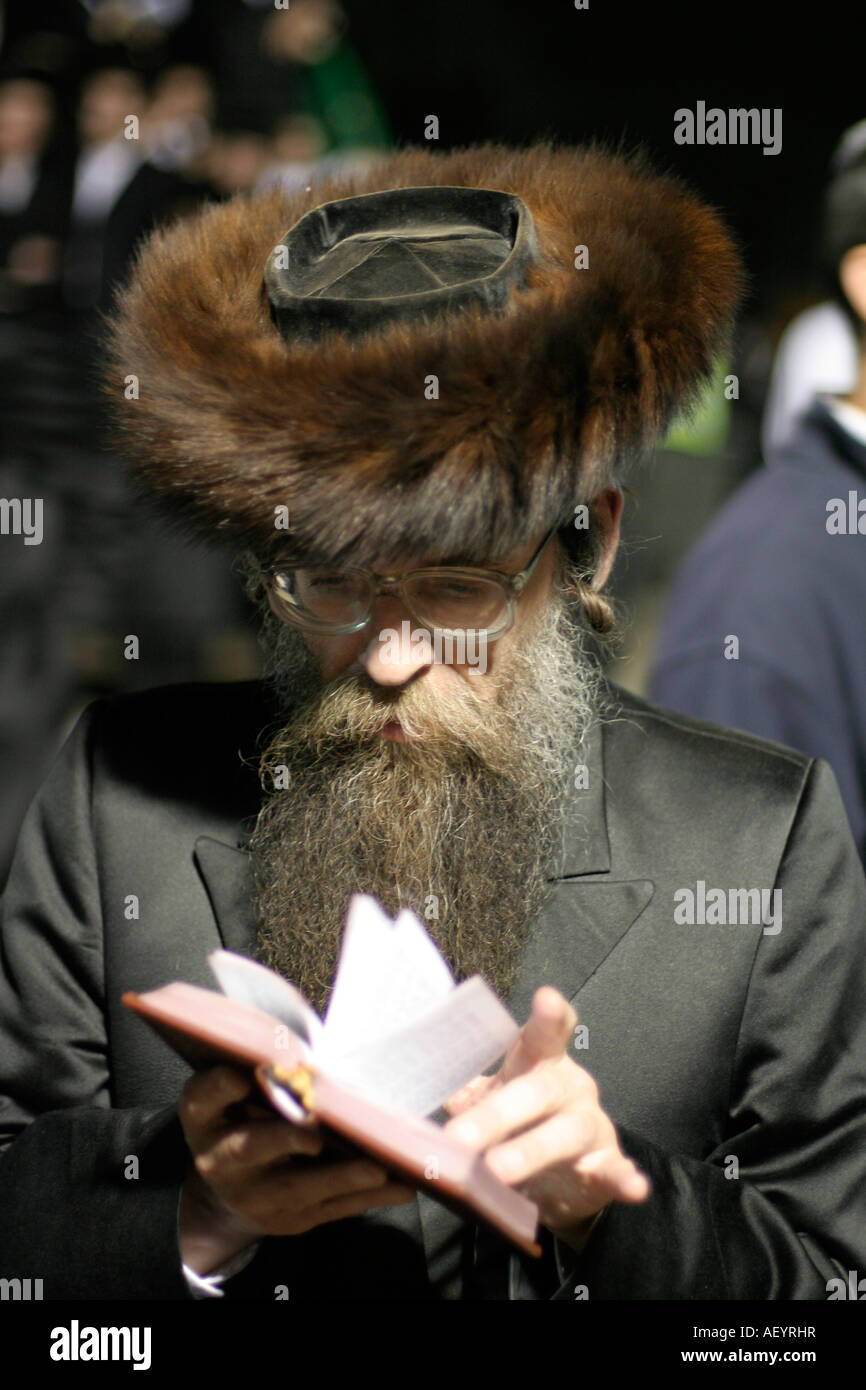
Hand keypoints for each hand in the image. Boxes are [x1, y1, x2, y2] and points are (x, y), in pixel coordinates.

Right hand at [178, 1065, 415, 1274]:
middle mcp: (221, 1159)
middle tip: (314, 1135)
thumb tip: (302, 1045)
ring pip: (298, 1188)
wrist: (230, 1188)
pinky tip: (401, 1185)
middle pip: (248, 1149)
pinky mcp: (290, 1220)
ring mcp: (255, 1196)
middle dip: (283, 1140)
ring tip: (376, 1167)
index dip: (220, 1086)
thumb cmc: (243, 1116)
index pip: (203, 1097)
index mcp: (204, 1117)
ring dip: (340, 1177)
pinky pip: (332, 1209)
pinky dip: (368, 1197)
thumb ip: (260, 1070)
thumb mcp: (234, 1092)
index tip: (243, 1073)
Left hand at [442, 988, 649, 1248]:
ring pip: (568, 1131)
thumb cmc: (522, 1121)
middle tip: (459, 1137)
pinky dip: (624, 1178)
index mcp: (540, 1064)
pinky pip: (617, 1170)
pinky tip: (631, 1187)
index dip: (548, 1017)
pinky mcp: (608, 1165)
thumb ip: (465, 1090)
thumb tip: (420, 1081)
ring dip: (530, 1151)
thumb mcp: (493, 1099)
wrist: (563, 1174)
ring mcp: (591, 1124)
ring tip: (497, 1170)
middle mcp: (569, 1087)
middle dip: (496, 1114)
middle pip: (539, 1090)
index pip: (544, 1034)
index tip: (547, 998)